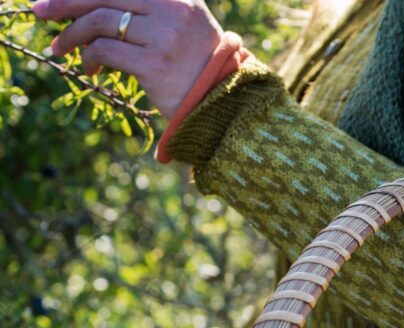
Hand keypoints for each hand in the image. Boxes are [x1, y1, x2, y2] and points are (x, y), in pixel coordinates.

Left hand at [32, 0, 223, 117]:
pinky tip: (87, 69)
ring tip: (60, 48)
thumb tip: (103, 9)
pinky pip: (106, 52)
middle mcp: (170, 9)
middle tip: (41, 12)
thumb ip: (155, 9)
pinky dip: (89, 58)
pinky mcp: (154, 65)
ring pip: (100, 22)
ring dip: (72, 34)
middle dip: (66, 3)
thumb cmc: (203, 69)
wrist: (226, 104)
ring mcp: (162, 36)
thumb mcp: (187, 25)